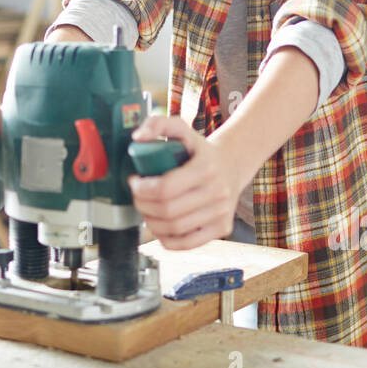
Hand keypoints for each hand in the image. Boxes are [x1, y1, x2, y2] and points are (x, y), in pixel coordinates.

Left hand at [127, 115, 255, 249]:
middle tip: (137, 196)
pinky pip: (187, 243)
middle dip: (143, 206)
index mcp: (206, 168)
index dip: (142, 189)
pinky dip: (166, 239)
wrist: (232, 165)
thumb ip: (157, 124)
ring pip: (175, 229)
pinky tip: (159, 227)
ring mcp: (221, 213)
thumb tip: (137, 137)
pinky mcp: (222, 228)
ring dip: (151, 223)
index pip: (166, 188)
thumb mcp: (181, 129)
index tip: (134, 182)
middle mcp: (218, 192)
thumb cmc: (199, 150)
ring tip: (146, 210)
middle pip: (168, 211)